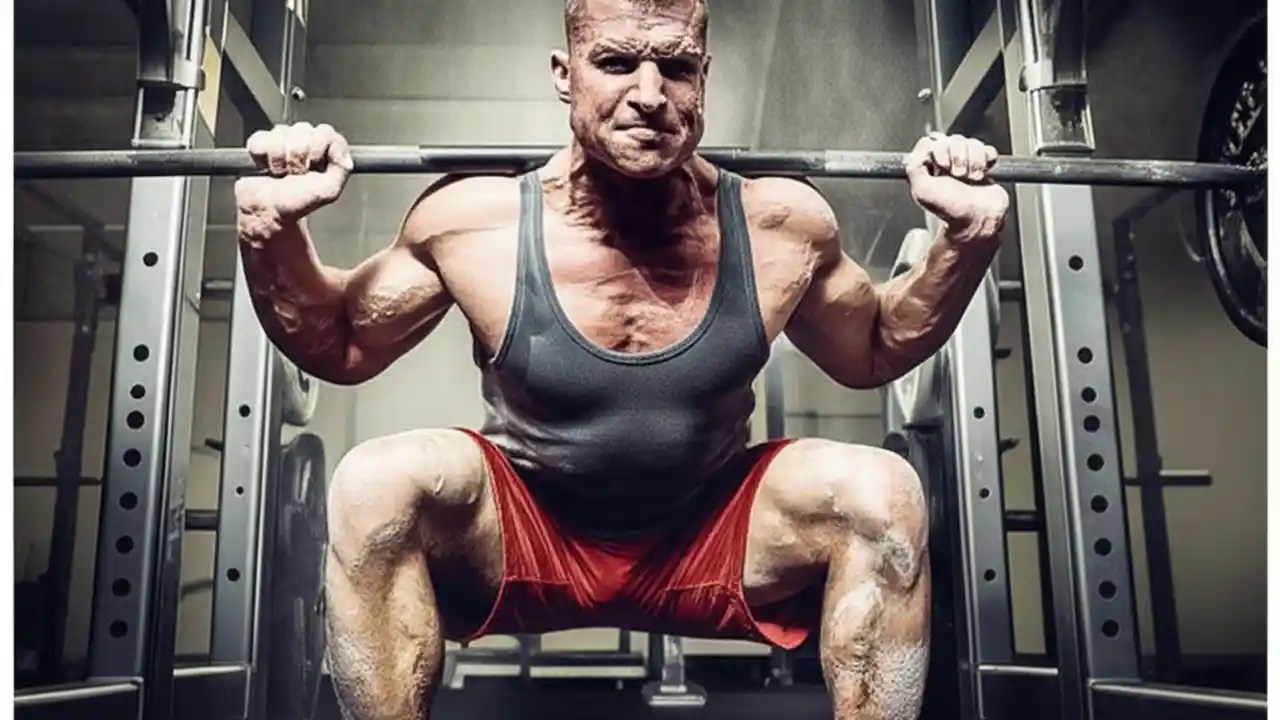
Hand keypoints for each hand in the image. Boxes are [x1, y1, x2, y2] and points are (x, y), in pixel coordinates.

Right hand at [235, 122, 353, 221]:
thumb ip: (342, 168)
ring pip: (281, 132)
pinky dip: (262, 156)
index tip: (313, 167)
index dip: (317, 148)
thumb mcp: (329, 190)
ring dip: (280, 159)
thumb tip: (344, 154)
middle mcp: (304, 140)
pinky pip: (261, 138)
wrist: (269, 211)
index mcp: (324, 148)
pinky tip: (267, 168)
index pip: (326, 131)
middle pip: (303, 129)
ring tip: (281, 173)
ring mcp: (281, 139)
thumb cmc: (298, 202)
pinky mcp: (260, 142)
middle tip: (296, 174)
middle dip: (298, 156)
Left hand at [905, 132, 1008, 240]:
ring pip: (972, 143)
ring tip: (970, 179)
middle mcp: (948, 163)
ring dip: (973, 160)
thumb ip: (914, 166)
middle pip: (954, 139)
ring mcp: (967, 163)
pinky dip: (986, 159)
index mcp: (931, 167)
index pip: (933, 140)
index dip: (940, 150)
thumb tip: (921, 147)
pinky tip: (981, 175)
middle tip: (958, 176)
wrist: (977, 220)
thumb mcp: (922, 190)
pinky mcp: (985, 166)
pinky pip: (987, 149)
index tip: (943, 167)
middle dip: (958, 156)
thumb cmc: (949, 210)